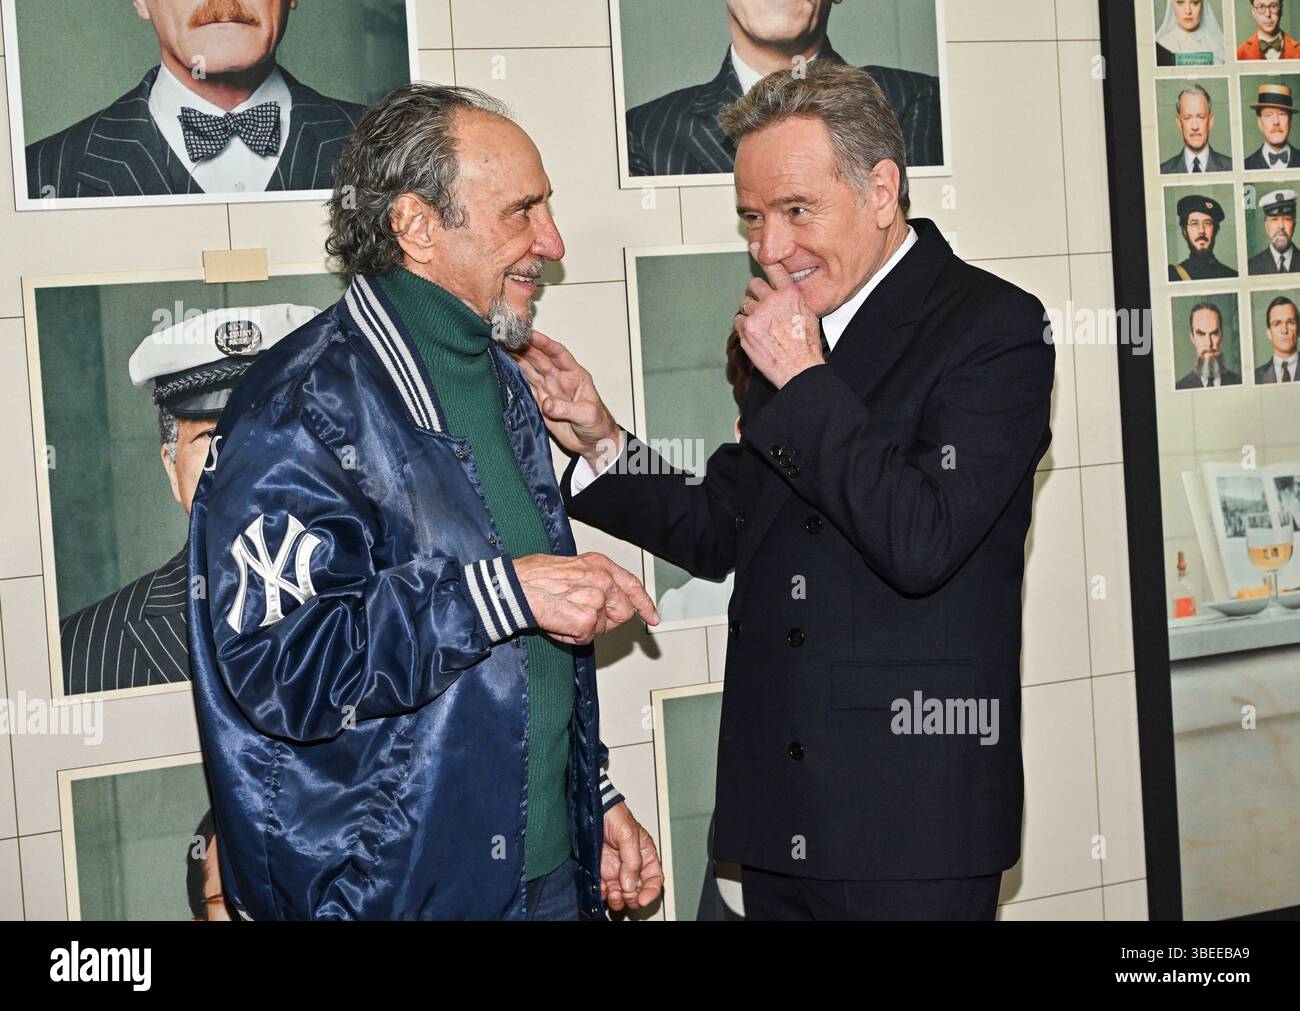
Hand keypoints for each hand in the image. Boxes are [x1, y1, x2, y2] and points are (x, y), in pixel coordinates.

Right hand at [511, 332, 621, 470]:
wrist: (592, 443)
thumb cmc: (597, 425)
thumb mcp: (587, 415)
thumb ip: (567, 409)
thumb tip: (548, 404)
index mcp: (575, 375)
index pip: (558, 353)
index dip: (544, 343)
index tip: (530, 334)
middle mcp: (559, 378)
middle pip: (539, 358)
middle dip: (524, 347)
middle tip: (508, 338)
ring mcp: (548, 389)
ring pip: (530, 369)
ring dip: (516, 358)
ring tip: (502, 348)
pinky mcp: (539, 401)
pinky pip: (525, 385)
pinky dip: (514, 376)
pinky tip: (504, 367)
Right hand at [514, 552, 658, 643]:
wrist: (515, 588)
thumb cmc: (533, 577)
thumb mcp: (573, 567)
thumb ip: (594, 580)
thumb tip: (604, 598)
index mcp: (600, 565)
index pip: (632, 585)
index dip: (644, 604)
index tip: (652, 617)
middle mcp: (603, 580)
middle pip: (623, 612)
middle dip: (606, 621)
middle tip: (582, 618)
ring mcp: (597, 601)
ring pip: (602, 628)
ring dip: (584, 628)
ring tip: (562, 614)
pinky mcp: (587, 621)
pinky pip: (586, 638)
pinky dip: (571, 636)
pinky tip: (557, 623)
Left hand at [601, 801, 663, 911]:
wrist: (591, 809)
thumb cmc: (614, 814)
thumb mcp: (628, 834)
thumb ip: (632, 860)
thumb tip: (631, 884)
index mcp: (646, 855)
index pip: (655, 879)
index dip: (651, 891)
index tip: (643, 899)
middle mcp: (632, 865)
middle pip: (638, 891)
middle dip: (633, 897)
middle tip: (627, 895)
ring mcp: (616, 870)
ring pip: (621, 894)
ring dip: (618, 899)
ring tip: (613, 894)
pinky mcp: (601, 872)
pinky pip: (604, 889)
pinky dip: (603, 893)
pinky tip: (601, 887)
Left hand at [732, 246, 824, 388]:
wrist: (799, 368)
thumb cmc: (806, 346)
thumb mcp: (808, 315)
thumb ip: (793, 300)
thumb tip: (784, 296)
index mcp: (790, 295)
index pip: (774, 269)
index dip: (763, 256)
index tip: (755, 247)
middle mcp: (773, 301)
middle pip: (754, 285)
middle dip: (755, 295)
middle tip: (761, 308)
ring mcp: (758, 314)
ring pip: (744, 304)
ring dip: (750, 313)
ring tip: (762, 328)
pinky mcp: (747, 329)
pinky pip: (738, 321)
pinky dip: (744, 327)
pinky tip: (756, 336)